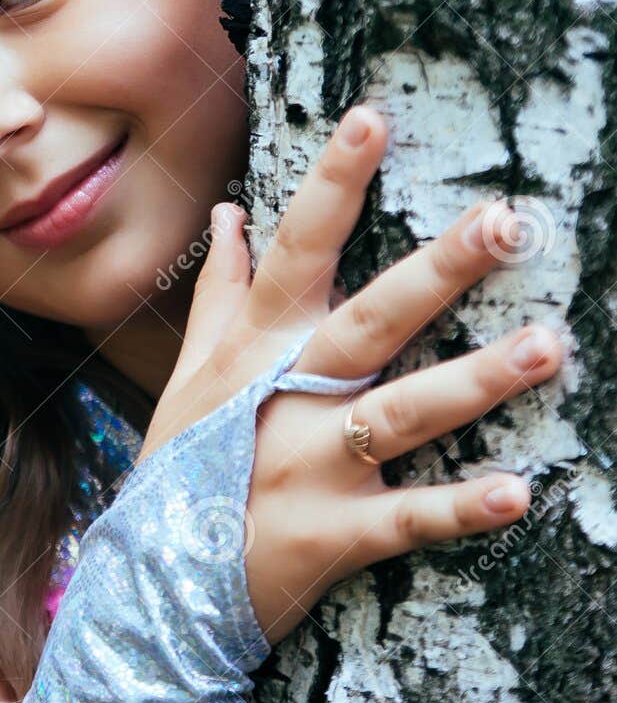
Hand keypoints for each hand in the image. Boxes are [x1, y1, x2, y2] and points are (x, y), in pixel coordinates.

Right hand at [140, 104, 564, 644]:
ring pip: (400, 412)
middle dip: (436, 269)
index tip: (371, 119)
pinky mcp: (333, 534)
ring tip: (546, 347)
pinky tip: (517, 490)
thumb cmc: (182, 465)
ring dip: (474, 381)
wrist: (155, 582)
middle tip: (504, 222)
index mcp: (256, 346)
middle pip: (369, 319)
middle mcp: (285, 395)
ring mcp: (308, 465)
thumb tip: (232, 212)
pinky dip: (459, 508)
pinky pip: (405, 517)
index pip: (297, 248)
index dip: (332, 184)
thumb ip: (221, 290)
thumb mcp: (193, 372)